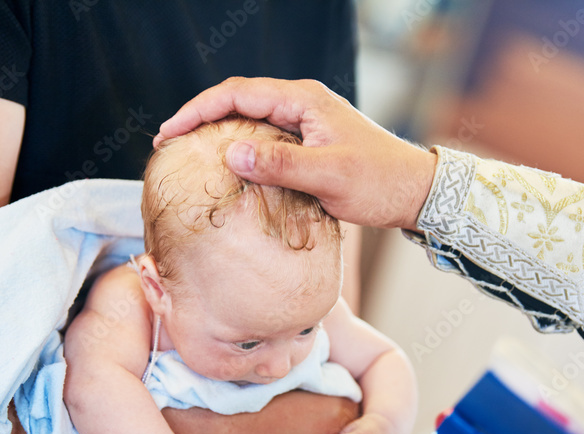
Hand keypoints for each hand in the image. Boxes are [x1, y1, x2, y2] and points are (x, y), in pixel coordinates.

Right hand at [155, 77, 437, 230]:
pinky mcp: (310, 141)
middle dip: (201, 118)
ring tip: (190, 155)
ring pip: (250, 119)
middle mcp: (302, 104)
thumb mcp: (329, 176)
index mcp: (303, 100)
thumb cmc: (378, 182)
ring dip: (219, 133)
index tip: (169, 133)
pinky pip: (266, 137)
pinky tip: (229, 168)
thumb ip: (280, 164)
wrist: (415, 190)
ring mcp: (306, 122)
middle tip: (169, 143)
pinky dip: (241, 148)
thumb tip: (230, 152)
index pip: (237, 94)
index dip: (198, 110)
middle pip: (238, 101)